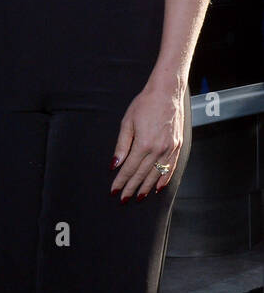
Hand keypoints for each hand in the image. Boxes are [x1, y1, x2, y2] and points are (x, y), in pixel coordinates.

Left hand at [110, 67, 186, 201]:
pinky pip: (171, 167)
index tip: (114, 191)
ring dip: (147, 187)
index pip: (129, 168)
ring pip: (157, 174)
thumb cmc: (144, 105)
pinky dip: (164, 179)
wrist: (167, 93)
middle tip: (123, 199)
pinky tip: (158, 188)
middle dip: (132, 188)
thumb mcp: (127, 122)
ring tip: (138, 197)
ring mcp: (170, 149)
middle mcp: (159, 150)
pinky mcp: (178, 147)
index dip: (121, 181)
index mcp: (144, 144)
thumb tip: (114, 164)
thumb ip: (121, 146)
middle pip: (142, 174)